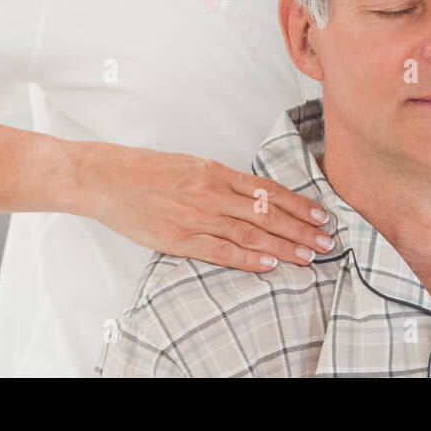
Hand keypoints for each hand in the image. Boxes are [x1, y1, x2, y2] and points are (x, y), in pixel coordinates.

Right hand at [83, 143, 334, 271]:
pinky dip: (247, 259)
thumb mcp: (189, 165)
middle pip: (266, 212)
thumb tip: (251, 195)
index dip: (297, 203)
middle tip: (325, 240)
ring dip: (283, 246)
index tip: (319, 214)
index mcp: (214, 171)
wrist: (105, 179)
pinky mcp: (178, 238)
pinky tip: (268, 264)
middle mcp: (210, 192)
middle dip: (300, 228)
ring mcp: (195, 216)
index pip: (267, 190)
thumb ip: (219, 181)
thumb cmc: (144, 171)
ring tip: (308, 255)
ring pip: (250, 232)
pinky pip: (220, 251)